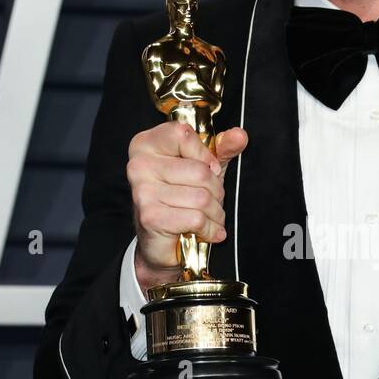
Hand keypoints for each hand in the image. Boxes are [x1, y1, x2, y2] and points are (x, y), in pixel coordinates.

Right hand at [126, 123, 248, 290]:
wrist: (161, 244)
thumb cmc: (181, 200)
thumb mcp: (203, 168)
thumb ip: (221, 149)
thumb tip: (240, 135)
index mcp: (146, 144)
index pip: (183, 134)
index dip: (205, 155)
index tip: (209, 169)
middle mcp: (139, 165)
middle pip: (200, 171)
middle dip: (216, 191)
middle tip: (209, 201)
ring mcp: (142, 191)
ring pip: (201, 197)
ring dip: (214, 212)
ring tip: (208, 217)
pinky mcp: (150, 216)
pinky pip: (196, 218)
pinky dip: (208, 228)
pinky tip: (205, 231)